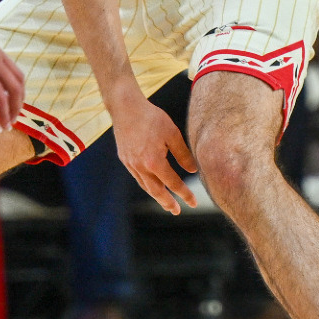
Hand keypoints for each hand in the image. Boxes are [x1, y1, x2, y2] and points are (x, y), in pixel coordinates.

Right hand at [111, 97, 197, 214]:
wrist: (125, 107)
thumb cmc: (151, 117)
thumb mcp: (172, 133)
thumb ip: (183, 154)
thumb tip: (192, 170)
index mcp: (154, 161)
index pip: (173, 183)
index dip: (184, 194)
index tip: (193, 202)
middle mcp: (141, 166)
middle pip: (156, 191)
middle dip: (167, 203)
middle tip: (177, 211)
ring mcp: (130, 164)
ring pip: (145, 186)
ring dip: (156, 196)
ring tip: (165, 203)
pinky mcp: (125, 159)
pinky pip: (137, 177)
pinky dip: (146, 185)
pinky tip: (152, 185)